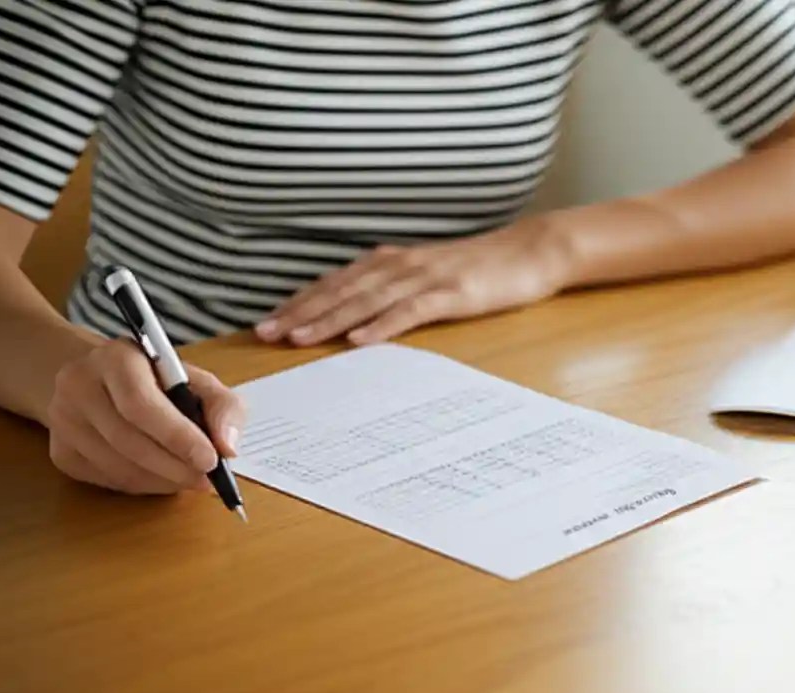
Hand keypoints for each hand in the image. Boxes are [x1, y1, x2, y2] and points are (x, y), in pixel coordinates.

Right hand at [46, 339, 245, 494]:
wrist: (94, 378)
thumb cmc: (153, 379)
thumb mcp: (194, 379)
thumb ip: (223, 406)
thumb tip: (229, 447)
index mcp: (115, 357)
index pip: (142, 404)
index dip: (178, 436)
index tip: (211, 460)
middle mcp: (79, 385)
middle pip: (129, 440)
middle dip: (175, 466)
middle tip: (207, 480)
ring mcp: (63, 421)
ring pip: (118, 467)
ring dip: (162, 481)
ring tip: (190, 479)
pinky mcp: (60, 452)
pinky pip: (108, 480)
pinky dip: (143, 486)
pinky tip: (162, 477)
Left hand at [254, 217, 573, 345]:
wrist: (529, 252)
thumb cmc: (480, 268)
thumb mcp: (429, 276)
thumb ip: (394, 290)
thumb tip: (358, 315)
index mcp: (391, 262)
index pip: (335, 282)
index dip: (300, 301)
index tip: (268, 321)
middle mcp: (400, 265)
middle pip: (341, 290)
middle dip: (301, 312)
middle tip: (265, 332)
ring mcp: (426, 277)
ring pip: (367, 299)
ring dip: (330, 319)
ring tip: (298, 338)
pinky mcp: (451, 293)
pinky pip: (410, 310)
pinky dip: (381, 324)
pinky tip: (359, 339)